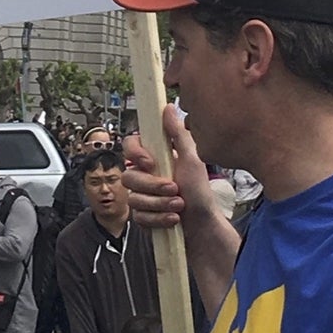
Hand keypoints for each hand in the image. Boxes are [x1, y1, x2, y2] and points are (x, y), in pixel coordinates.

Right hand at [122, 105, 214, 228]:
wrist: (203, 224)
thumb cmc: (200, 192)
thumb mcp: (192, 159)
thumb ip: (178, 134)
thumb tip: (168, 107)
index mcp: (154, 157)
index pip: (129, 146)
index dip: (135, 154)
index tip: (151, 163)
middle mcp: (144, 175)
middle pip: (128, 176)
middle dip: (153, 186)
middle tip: (174, 189)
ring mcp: (141, 196)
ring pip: (133, 199)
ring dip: (159, 204)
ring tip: (179, 206)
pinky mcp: (141, 216)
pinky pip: (138, 217)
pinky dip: (158, 219)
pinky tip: (173, 219)